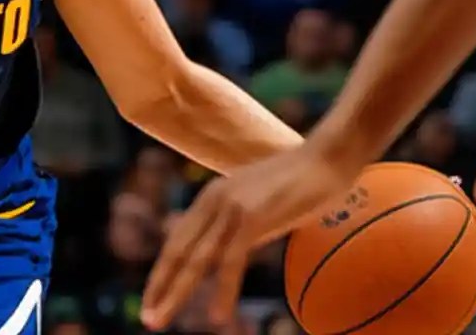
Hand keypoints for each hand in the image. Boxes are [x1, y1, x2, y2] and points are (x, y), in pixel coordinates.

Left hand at [140, 146, 355, 331]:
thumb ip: (237, 228)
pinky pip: (231, 261)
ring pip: (196, 259)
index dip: (162, 272)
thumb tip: (224, 258)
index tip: (152, 299)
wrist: (328, 158)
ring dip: (176, 294)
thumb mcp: (258, 208)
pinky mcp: (253, 216)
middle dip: (160, 287)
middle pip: (177, 251)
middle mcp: (213, 200)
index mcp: (210, 197)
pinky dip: (222, 291)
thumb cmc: (300, 185)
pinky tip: (217, 317)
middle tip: (147, 319)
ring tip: (159, 322)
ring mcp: (231, 207)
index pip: (177, 241)